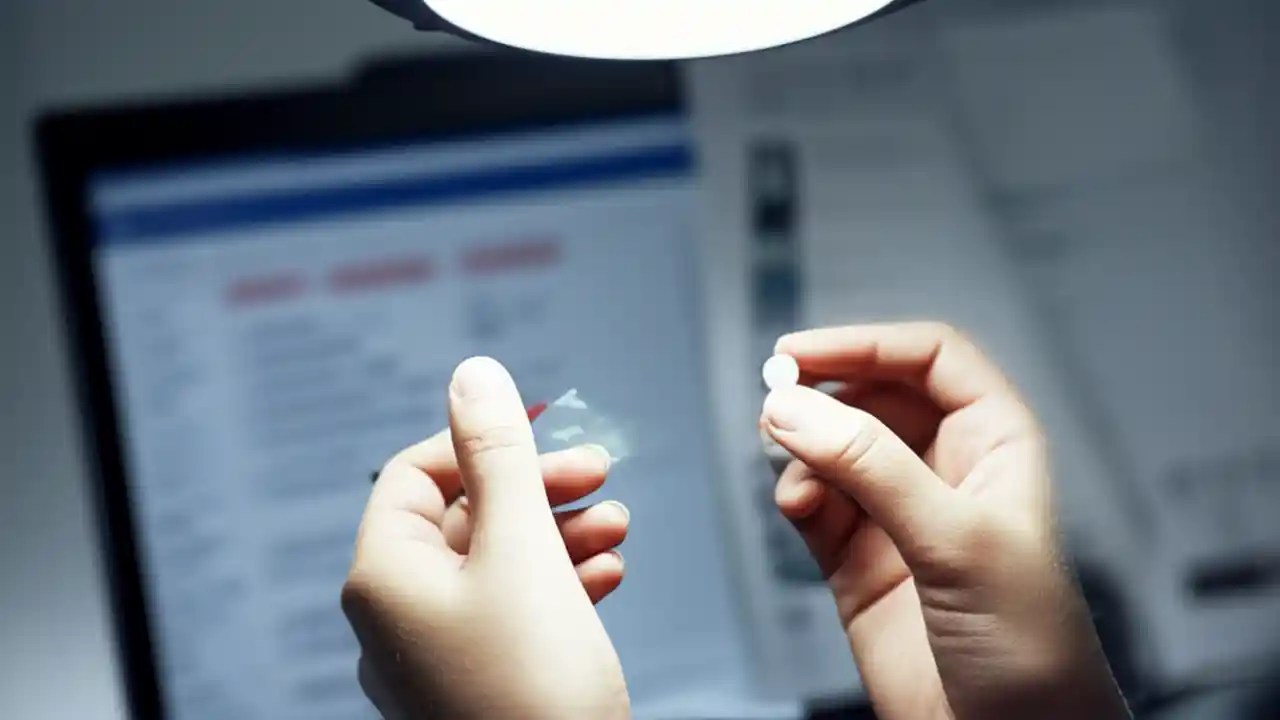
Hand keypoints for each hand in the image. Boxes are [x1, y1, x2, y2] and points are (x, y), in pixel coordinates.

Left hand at [343, 357, 630, 719]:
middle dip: (538, 490)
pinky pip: (513, 615)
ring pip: (497, 567)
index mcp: (386, 577)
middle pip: (464, 519)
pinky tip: (607, 577)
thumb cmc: (532, 691)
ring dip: (560, 534)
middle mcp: (400, 618)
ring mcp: (438, 659)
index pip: (415, 475)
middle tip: (599, 473)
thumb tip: (473, 375)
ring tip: (618, 526)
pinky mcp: (480, 687)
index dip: (481, 442)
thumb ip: (500, 459)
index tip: (546, 429)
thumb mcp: (521, 551)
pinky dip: (560, 585)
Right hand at [762, 323, 1129, 719]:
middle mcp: (946, 469)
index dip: (866, 345)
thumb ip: (871, 468)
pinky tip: (796, 505)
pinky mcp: (859, 560)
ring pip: (834, 448)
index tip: (800, 352)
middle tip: (776, 402)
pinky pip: (814, 502)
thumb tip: (793, 407)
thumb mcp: (955, 541)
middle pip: (872, 396)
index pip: (930, 359)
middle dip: (824, 394)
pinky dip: (795, 495)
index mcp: (996, 444)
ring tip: (789, 466)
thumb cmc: (1031, 648)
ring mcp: (899, 514)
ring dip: (803, 448)